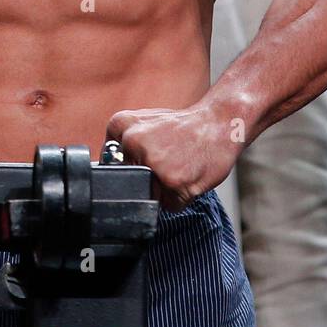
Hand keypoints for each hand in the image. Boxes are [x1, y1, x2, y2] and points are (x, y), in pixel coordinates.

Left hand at [105, 102, 241, 210]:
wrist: (219, 122)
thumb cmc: (185, 125)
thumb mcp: (146, 121)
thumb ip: (125, 142)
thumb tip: (106, 171)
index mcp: (122, 124)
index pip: (111, 163)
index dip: (130, 166)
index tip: (143, 161)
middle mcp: (133, 142)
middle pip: (131, 181)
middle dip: (148, 178)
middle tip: (169, 161)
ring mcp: (152, 162)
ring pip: (151, 195)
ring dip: (165, 189)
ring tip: (181, 167)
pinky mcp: (172, 181)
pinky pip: (170, 205)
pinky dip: (181, 197)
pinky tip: (190, 176)